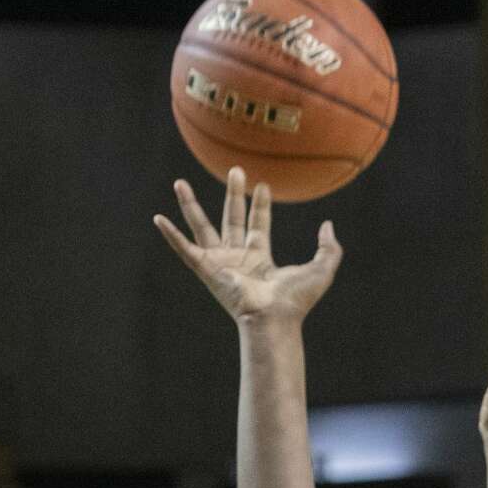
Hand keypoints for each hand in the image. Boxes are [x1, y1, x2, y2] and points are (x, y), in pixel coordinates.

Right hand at [154, 168, 342, 324]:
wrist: (274, 318)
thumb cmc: (296, 301)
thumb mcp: (322, 269)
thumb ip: (329, 248)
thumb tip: (328, 226)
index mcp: (261, 258)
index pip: (258, 225)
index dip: (261, 205)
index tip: (263, 185)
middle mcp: (238, 258)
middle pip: (231, 219)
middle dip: (233, 194)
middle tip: (235, 170)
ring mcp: (220, 263)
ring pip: (202, 227)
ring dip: (190, 205)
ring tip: (180, 182)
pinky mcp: (207, 270)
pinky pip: (185, 249)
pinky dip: (171, 235)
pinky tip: (159, 219)